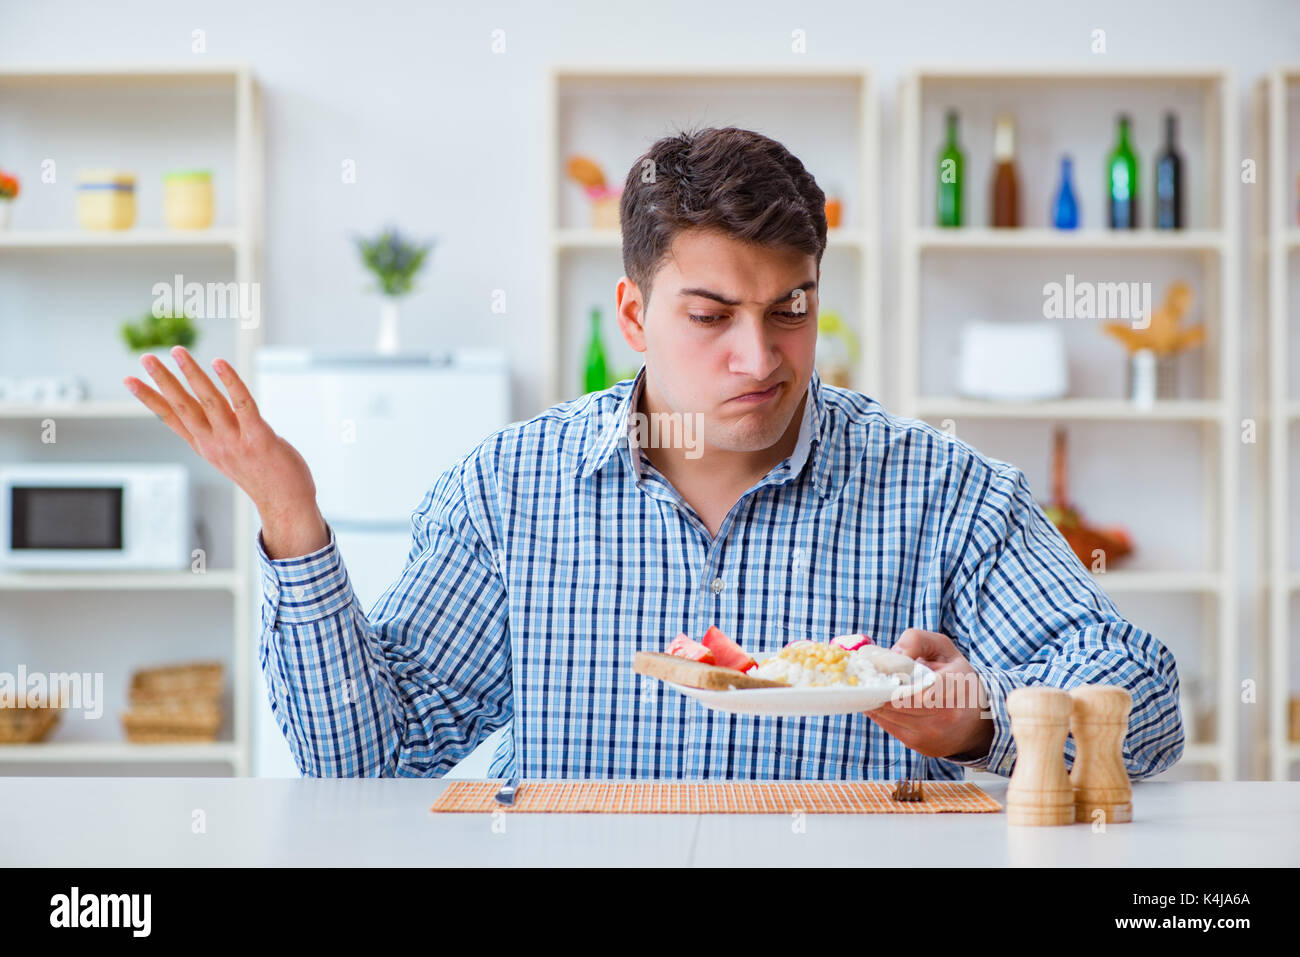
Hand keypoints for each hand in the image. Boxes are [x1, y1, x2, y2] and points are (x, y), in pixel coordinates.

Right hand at [123, 346, 328, 557]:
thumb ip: (220, 431)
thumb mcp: (231, 454)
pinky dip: (230, 382)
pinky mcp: (259, 438)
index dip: (149, 399)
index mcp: (205, 446)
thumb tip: (212, 406)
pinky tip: (219, 363)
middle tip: (145, 358)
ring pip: (208, 401)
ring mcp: (235, 441)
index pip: (171, 418)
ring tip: (177, 351)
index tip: (128, 380)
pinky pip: (242, 404)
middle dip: (163, 381)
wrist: (286, 504)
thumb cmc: (263, 475)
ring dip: (191, 374)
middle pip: (183, 407)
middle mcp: (214, 444)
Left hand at [863, 628, 993, 759]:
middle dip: (878, 685)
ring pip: (888, 713)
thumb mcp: (943, 649)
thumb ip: (918, 640)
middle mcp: (946, 715)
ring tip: (867, 683)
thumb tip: (894, 652)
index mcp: (957, 686)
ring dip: (873, 698)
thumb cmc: (956, 677)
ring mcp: (931, 733)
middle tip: (863, 672)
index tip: (885, 670)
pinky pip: (886, 724)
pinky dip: (877, 710)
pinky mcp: (918, 744)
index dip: (903, 681)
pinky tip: (876, 698)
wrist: (976, 721)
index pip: (930, 686)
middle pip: (899, 701)